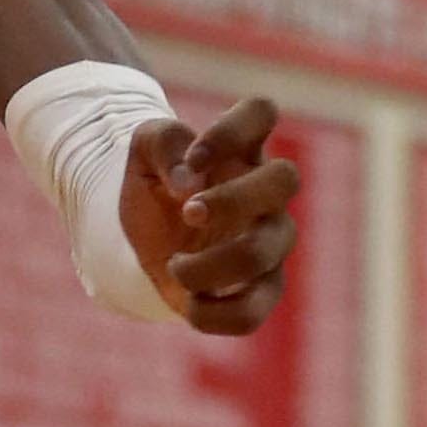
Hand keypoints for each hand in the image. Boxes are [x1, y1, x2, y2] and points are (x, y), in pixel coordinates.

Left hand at [123, 95, 297, 334]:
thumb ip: (162, 146)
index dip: (232, 129)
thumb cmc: (155, 188)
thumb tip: (189, 182)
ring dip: (212, 264)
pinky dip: (214, 314)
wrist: (143, 242)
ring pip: (266, 252)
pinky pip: (254, 311)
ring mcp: (270, 242)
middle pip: (285, 179)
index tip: (195, 157)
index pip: (261, 112)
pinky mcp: (261, 290)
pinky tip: (187, 302)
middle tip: (188, 213)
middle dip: (234, 200)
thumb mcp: (141, 154)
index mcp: (239, 149)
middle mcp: (265, 194)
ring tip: (174, 265)